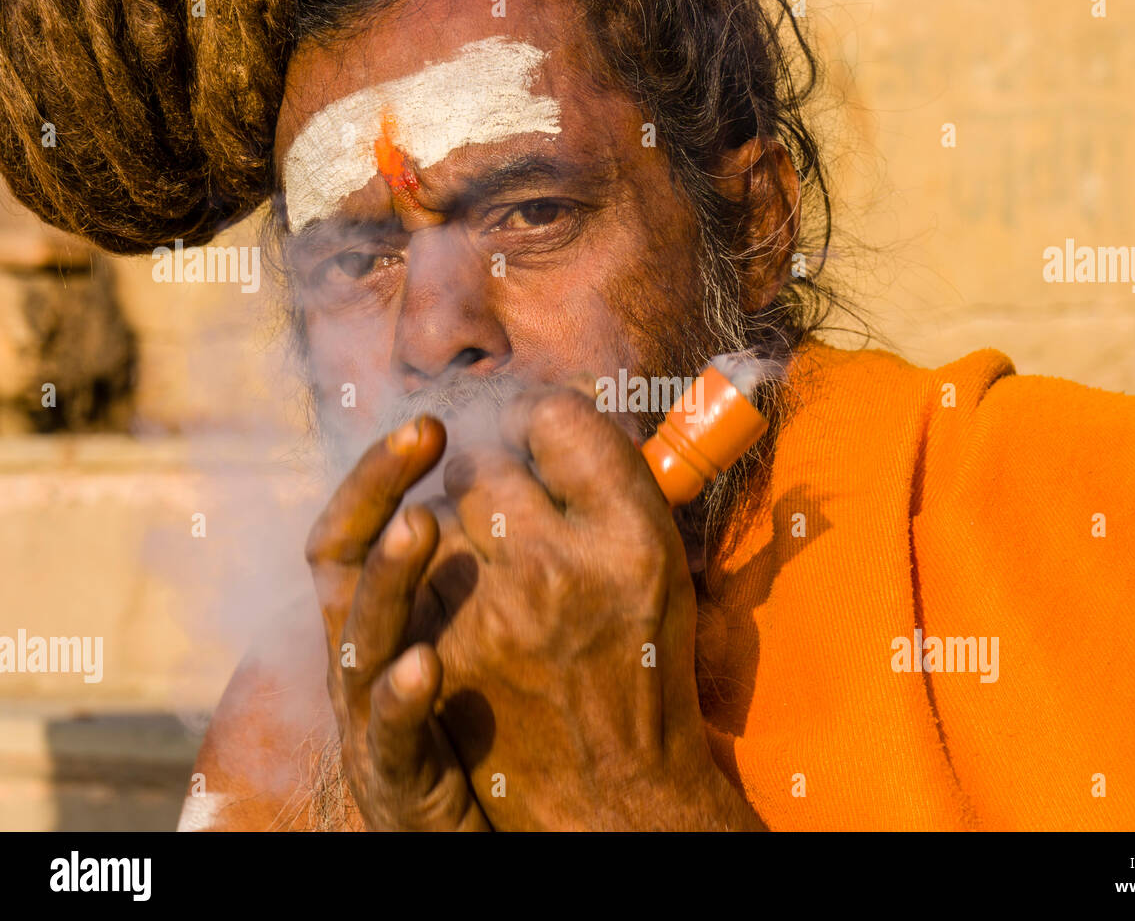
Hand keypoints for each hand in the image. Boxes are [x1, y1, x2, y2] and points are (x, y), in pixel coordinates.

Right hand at [305, 416, 488, 830]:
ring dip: (388, 577)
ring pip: (358, 638)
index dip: (381, 471)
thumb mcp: (478, 626)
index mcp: (381, 611)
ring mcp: (369, 714)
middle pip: (341, 561)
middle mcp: (360, 652)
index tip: (429, 421)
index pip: (359, 523)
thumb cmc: (493, 714)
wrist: (495, 823)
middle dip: (377, 491)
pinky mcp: (396, 779)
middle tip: (424, 435)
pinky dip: (401, 697)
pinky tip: (428, 662)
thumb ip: (481, 561)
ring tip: (421, 524)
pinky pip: (389, 734)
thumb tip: (529, 473)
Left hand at [420, 386, 763, 829]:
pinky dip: (421, 576)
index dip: (537, 416)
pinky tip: (449, 591)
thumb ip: (615, 486)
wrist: (612, 789)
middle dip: (485, 472)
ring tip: (476, 556)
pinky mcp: (446, 653)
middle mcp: (560, 565)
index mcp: (633, 535)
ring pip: (434, 517)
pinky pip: (412, 577)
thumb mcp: (658, 568)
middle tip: (499, 492)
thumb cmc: (641, 664)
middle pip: (483, 465)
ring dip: (446, 526)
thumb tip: (566, 408)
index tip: (533, 426)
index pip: (558, 421)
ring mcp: (494, 611)